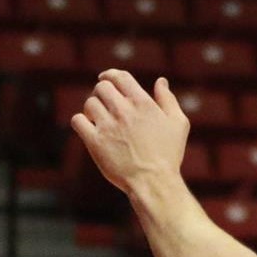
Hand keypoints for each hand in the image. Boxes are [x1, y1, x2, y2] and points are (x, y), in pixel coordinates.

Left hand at [71, 71, 191, 193]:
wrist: (154, 182)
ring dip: (92, 107)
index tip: (105, 78)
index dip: (110, 74)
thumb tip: (160, 81)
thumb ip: (168, 99)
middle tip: (103, 102)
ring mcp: (108, 126)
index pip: (119, 77)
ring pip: (89, 103)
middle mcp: (124, 111)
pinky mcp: (95, 142)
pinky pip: (77, 121)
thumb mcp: (178, 124)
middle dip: (101, 92)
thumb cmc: (169, 154)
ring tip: (96, 117)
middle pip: (101, 87)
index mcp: (143, 103)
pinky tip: (87, 127)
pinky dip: (80, 121)